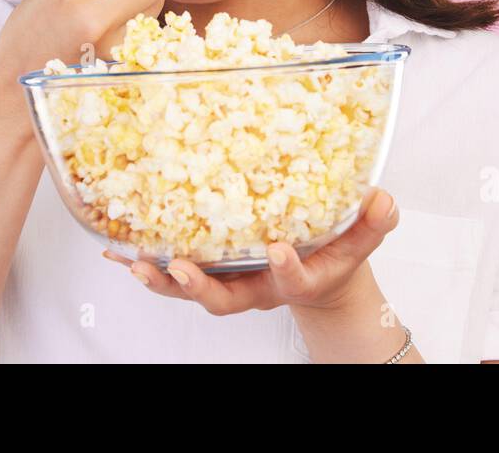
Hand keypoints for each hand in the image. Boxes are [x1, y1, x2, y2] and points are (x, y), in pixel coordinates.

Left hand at [103, 188, 399, 314]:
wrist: (320, 275)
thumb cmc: (337, 251)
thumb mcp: (363, 237)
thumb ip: (373, 221)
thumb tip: (382, 200)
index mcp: (297, 280)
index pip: (293, 281)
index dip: (287, 269)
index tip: (280, 249)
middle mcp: (257, 288)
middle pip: (224, 299)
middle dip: (200, 286)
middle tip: (181, 269)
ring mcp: (230, 281)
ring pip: (192, 289)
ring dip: (162, 279)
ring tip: (136, 263)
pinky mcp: (210, 270)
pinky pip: (173, 270)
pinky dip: (146, 263)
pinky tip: (116, 248)